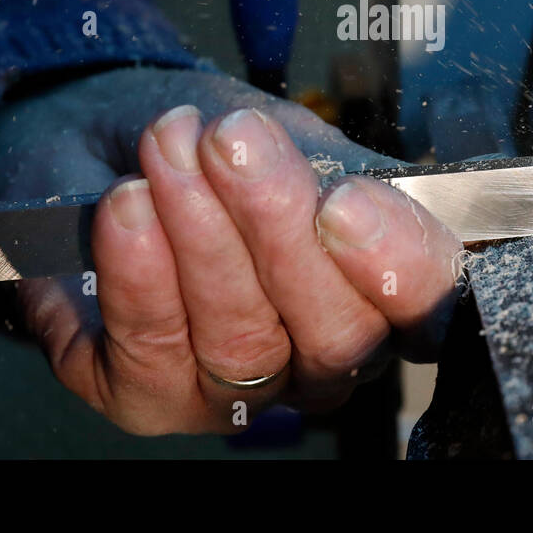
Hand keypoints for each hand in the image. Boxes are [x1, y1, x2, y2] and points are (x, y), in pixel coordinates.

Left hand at [0, 67, 461, 433]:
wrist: (108, 140)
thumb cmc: (211, 143)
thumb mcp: (287, 133)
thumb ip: (329, 167)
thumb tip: (353, 192)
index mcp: (379, 292)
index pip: (424, 304)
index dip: (394, 265)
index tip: (341, 200)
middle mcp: (321, 359)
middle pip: (335, 336)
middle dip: (277, 229)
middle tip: (231, 143)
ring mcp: (240, 392)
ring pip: (243, 344)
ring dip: (200, 236)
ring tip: (166, 151)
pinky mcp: (152, 400)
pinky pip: (152, 356)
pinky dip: (137, 275)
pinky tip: (126, 207)